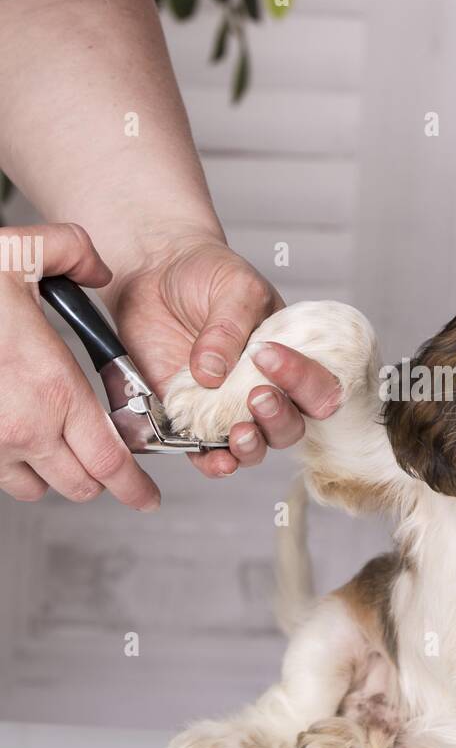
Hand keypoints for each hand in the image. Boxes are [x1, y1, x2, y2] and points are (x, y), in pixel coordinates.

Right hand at [0, 224, 159, 509]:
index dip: (135, 488)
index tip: (148, 499)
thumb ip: (76, 250)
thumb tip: (99, 271)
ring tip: (54, 441)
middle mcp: (24, 428)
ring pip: (38, 488)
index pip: (109, 462)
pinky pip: (0, 478)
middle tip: (103, 457)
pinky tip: (15, 433)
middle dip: (98, 476)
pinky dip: (14, 466)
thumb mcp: (23, 248)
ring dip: (53, 472)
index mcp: (53, 389)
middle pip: (80, 485)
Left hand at [108, 234, 340, 476]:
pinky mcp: (190, 417)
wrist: (156, 271)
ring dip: (251, 447)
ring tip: (239, 434)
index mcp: (291, 356)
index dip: (304, 380)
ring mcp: (228, 406)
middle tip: (259, 396)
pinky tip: (214, 459)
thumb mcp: (232, 286)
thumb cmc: (206, 273)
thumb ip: (229, 327)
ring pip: (256, 445)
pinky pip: (206, 451)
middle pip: (291, 425)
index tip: (270, 356)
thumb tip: (214, 371)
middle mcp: (265, 387)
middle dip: (280, 418)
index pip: (316, 384)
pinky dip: (212, 461)